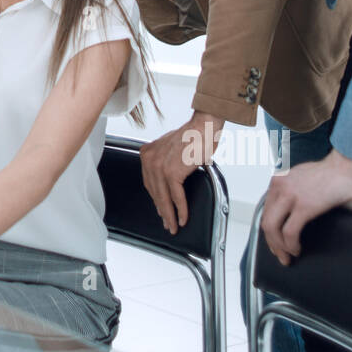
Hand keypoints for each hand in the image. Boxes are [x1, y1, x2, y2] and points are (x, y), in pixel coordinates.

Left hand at [140, 110, 222, 233]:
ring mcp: (159, 166)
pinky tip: (182, 218)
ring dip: (169, 215)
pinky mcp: (172, 173)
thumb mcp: (171, 148)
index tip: (160, 209)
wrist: (204, 126)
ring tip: (173, 225)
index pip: (149, 182)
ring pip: (164, 197)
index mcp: (148, 153)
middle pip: (155, 192)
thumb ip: (166, 161)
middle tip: (166, 222)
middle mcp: (150, 159)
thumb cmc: (193, 135)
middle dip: (161, 210)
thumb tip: (171, 180)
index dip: (156, 199)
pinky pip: (176, 197)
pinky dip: (180, 209)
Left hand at [260, 150, 351, 265]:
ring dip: (279, 247)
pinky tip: (297, 249)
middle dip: (271, 243)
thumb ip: (290, 189)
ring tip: (288, 256)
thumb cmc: (329, 172)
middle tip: (279, 255)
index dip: (269, 229)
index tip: (274, 241)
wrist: (345, 166)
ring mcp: (291, 197)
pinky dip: (291, 245)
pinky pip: (290, 232)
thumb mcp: (300, 176)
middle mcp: (280, 187)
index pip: (265, 211)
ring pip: (273, 228)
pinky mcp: (305, 206)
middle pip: (266, 221)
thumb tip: (287, 208)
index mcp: (277, 181)